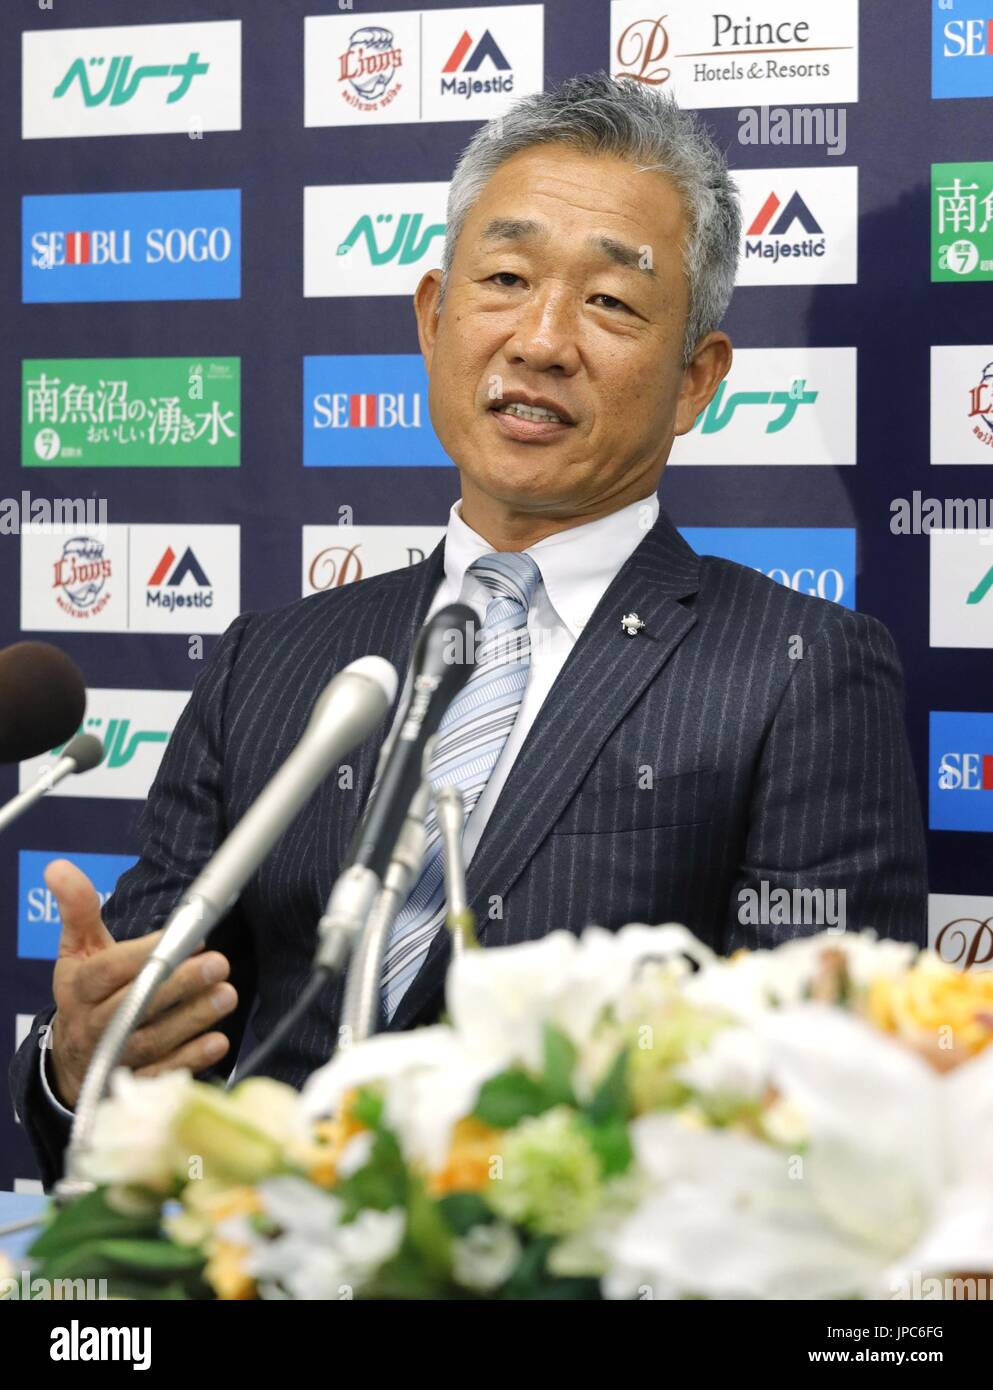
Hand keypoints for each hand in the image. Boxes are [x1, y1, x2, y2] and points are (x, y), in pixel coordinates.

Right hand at [45, 858, 237, 1109]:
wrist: (73, 1058)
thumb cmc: (86, 993)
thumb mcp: (78, 950)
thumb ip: (78, 909)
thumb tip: (59, 867)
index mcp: (80, 987)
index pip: (109, 969)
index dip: (145, 952)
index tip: (182, 936)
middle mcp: (94, 1024)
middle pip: (134, 1005)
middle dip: (178, 984)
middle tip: (218, 964)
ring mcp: (114, 1055)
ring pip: (153, 1039)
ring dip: (193, 1018)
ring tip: (227, 995)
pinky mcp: (134, 1081)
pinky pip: (161, 1073)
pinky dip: (190, 1059)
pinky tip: (218, 1042)